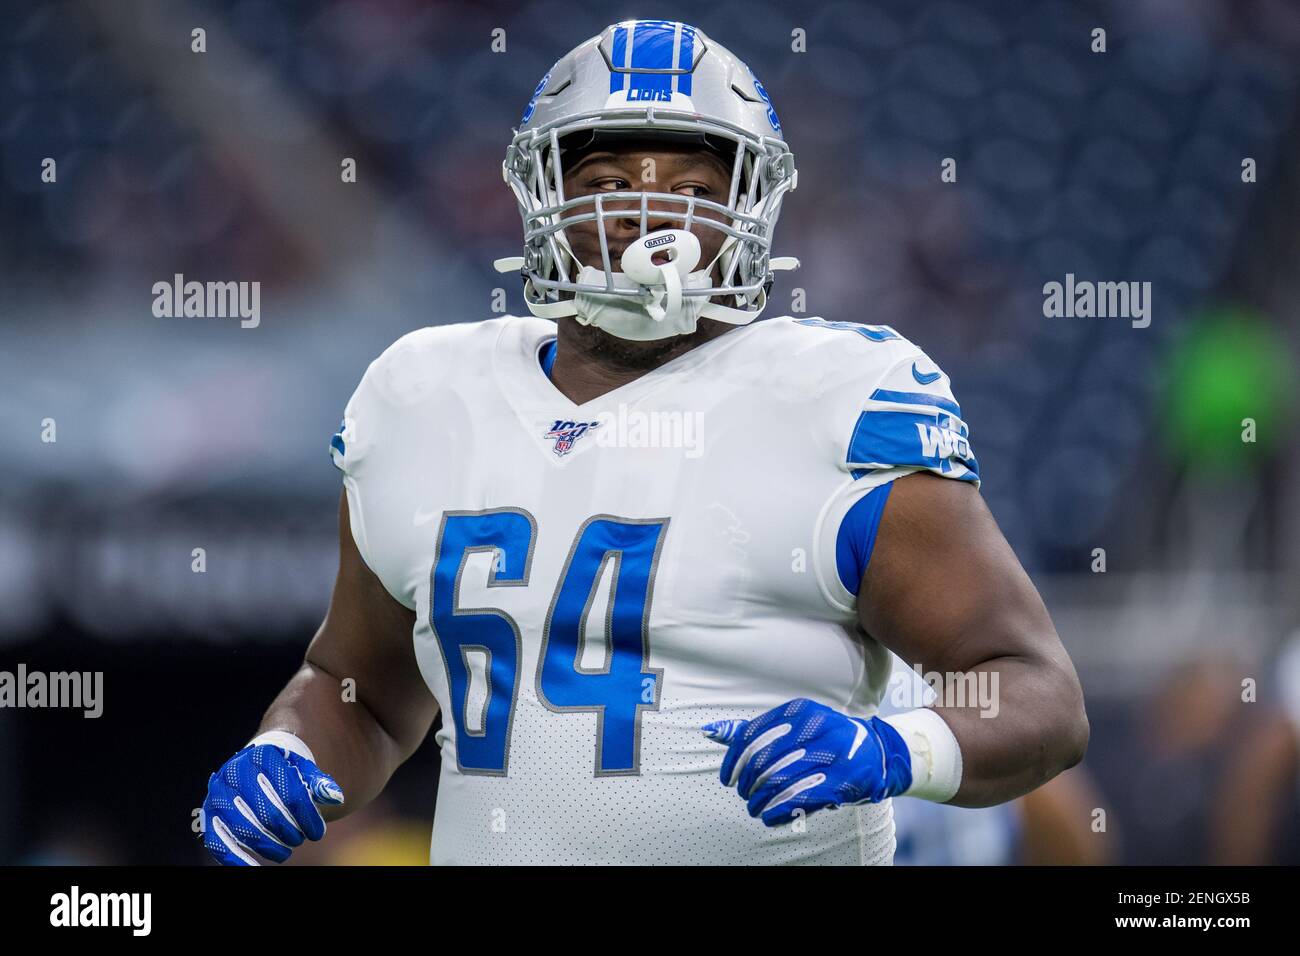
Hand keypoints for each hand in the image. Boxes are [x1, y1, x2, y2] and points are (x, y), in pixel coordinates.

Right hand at [201, 741, 343, 865]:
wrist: (255, 767)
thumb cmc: (284, 772)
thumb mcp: (304, 771)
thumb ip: (319, 783)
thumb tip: (336, 797)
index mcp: (263, 755)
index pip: (291, 793)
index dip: (307, 818)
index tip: (318, 833)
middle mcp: (235, 771)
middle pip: (268, 814)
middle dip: (289, 833)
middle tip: (300, 839)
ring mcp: (219, 793)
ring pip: (245, 830)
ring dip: (269, 846)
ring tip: (285, 850)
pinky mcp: (209, 814)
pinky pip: (218, 842)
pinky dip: (235, 858)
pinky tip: (252, 868)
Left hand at [703, 698, 911, 826]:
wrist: (875, 753)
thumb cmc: (824, 739)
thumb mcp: (792, 727)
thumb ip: (753, 731)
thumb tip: (710, 732)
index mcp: (799, 710)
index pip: (752, 736)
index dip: (733, 762)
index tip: (727, 780)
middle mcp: (817, 726)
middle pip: (764, 761)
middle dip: (748, 784)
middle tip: (745, 796)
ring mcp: (833, 753)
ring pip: (781, 782)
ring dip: (761, 801)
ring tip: (755, 809)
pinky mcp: (845, 780)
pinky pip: (802, 799)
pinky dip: (780, 811)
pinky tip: (771, 817)